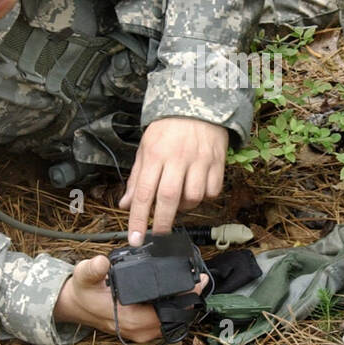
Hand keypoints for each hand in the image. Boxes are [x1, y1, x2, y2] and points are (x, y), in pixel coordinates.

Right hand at [53, 255, 208, 343]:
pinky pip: (165, 322)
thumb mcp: (84, 276)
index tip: (197, 281)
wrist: (77, 305)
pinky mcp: (142, 330)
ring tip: (193, 285)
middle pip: (175, 317)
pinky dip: (173, 309)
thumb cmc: (83, 291)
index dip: (185, 297)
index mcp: (130, 319)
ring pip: (172, 322)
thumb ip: (92, 269)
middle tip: (200, 279)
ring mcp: (141, 333)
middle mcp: (139, 330)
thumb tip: (101, 262)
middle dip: (189, 299)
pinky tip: (178, 294)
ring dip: (183, 305)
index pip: (167, 311)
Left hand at [119, 117, 227, 244]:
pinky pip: (212, 191)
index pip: (143, 192)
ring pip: (193, 197)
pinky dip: (204, 197)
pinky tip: (197, 188)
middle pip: (168, 198)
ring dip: (185, 207)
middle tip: (158, 235)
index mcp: (154, 154)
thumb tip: (126, 205)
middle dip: (162, 222)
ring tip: (180, 200)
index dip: (138, 219)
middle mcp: (177, 158)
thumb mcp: (146, 148)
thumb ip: (136, 178)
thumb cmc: (168, 130)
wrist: (198, 104)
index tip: (135, 239)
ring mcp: (199, 160)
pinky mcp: (217, 162)